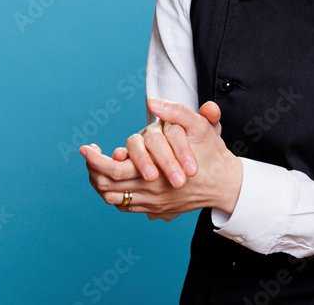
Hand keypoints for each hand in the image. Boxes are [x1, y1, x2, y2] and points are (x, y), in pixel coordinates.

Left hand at [81, 99, 242, 215]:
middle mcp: (150, 193)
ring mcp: (152, 204)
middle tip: (89, 153)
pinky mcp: (156, 209)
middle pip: (107, 188)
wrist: (226, 184)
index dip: (95, 160)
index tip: (86, 147)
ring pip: (113, 199)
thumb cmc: (213, 155)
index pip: (113, 171)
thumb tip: (153, 103)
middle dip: (93, 169)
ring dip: (100, 183)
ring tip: (97, 165)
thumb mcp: (200, 127)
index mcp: (156, 175)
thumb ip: (177, 112)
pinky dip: (114, 194)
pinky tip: (113, 179)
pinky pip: (125, 207)